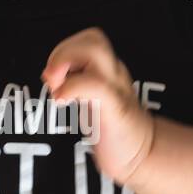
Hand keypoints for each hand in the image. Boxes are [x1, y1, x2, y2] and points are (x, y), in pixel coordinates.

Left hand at [41, 28, 155, 185]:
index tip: (54, 77)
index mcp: (109, 70)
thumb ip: (73, 85)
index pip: (89, 39)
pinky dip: (70, 88)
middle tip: (52, 81)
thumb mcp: (92, 100)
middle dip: (62, 52)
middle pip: (94, 37)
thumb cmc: (113, 130)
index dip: (64, 50)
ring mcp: (117, 88)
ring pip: (95, 49)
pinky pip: (95, 84)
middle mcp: (114, 74)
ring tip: (57, 88)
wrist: (143, 156)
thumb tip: (49, 76)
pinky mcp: (116, 109)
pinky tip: (60, 101)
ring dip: (65, 62)